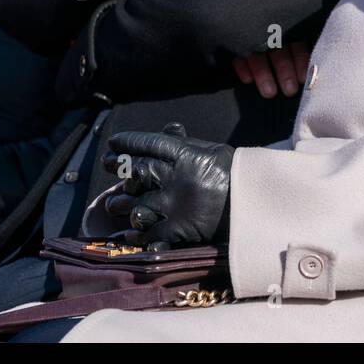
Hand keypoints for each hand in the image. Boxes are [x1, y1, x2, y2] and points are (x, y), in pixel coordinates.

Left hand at [101, 122, 232, 245]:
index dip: (129, 142)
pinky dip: (137, 233)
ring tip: (113, 205)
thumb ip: (188, 144)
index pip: (150, 144)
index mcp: (189, 155)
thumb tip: (170, 130)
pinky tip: (130, 231)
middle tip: (107, 165)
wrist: (256, 206)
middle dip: (118, 168)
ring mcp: (176, 205)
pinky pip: (149, 232)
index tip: (114, 142)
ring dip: (121, 205)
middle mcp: (178, 178)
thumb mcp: (213, 152)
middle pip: (138, 172)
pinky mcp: (179, 229)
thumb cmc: (235, 176)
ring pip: (137, 204)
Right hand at [232, 42, 310, 98]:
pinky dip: (243, 67)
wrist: (250, 65)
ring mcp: (254, 46)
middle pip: (279, 52)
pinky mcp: (237, 53)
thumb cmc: (286, 69)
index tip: (302, 79)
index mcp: (292, 39)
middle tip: (289, 91)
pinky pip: (239, 57)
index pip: (298, 47)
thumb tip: (311, 83)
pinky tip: (247, 80)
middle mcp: (274, 41)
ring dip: (264, 73)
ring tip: (270, 93)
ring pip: (259, 55)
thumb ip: (304, 67)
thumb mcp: (297, 62)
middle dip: (285, 71)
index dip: (301, 62)